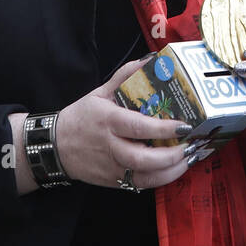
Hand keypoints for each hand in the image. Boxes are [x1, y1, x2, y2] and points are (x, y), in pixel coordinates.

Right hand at [56, 55, 194, 189]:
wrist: (55, 147)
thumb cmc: (81, 117)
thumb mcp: (100, 93)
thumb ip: (125, 76)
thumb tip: (151, 60)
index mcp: (108, 121)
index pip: (138, 127)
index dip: (163, 129)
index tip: (184, 125)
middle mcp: (111, 147)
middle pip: (143, 158)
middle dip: (171, 155)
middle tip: (190, 146)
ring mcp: (112, 167)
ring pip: (144, 177)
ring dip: (170, 172)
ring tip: (188, 160)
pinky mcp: (113, 182)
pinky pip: (140, 185)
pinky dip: (160, 180)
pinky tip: (174, 170)